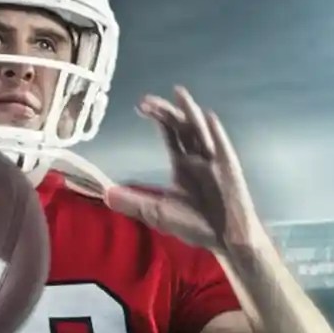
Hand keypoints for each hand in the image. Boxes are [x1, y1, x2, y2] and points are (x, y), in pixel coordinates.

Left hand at [104, 86, 260, 252]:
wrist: (226, 239)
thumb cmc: (195, 225)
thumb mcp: (157, 213)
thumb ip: (133, 202)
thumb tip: (105, 194)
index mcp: (183, 163)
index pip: (170, 134)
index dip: (158, 118)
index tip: (141, 105)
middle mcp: (198, 157)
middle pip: (182, 126)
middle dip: (166, 111)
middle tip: (147, 100)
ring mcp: (214, 161)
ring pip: (200, 131)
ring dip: (189, 112)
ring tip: (179, 93)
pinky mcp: (229, 170)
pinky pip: (222, 148)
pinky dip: (215, 133)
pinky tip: (208, 117)